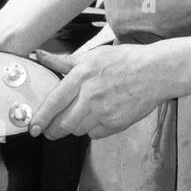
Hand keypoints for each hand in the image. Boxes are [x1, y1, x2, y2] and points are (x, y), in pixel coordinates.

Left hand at [28, 43, 170, 139]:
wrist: (157, 72)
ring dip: (72, 127)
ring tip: (78, 116)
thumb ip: (63, 61)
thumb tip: (40, 56)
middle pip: (62, 124)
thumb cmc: (124, 61)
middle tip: (49, 129)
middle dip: (52, 130)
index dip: (41, 118)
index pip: (54, 102)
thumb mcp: (92, 56)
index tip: (32, 128)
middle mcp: (91, 96)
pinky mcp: (116, 124)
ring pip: (77, 130)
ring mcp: (104, 112)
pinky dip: (91, 129)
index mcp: (82, 77)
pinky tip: (96, 117)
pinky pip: (94, 134)